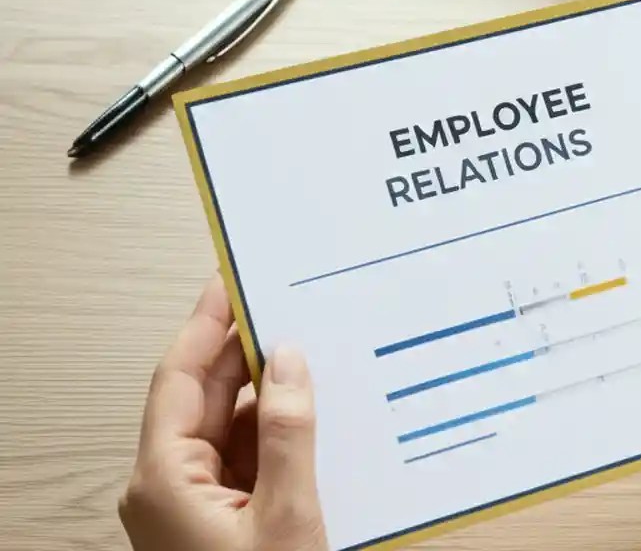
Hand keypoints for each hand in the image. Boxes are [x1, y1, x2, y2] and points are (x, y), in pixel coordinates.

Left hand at [119, 275, 328, 550]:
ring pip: (230, 427)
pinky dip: (278, 436)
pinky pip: (247, 458)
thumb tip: (288, 363)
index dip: (206, 324)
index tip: (229, 281)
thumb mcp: (286, 515)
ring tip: (319, 367)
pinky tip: (316, 421)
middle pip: (204, 398)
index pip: (178, 378)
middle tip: (288, 310)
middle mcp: (168, 486)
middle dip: (248, 355)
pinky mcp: (220, 517)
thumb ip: (286, 435)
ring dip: (271, 400)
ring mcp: (192, 503)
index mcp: (164, 479)